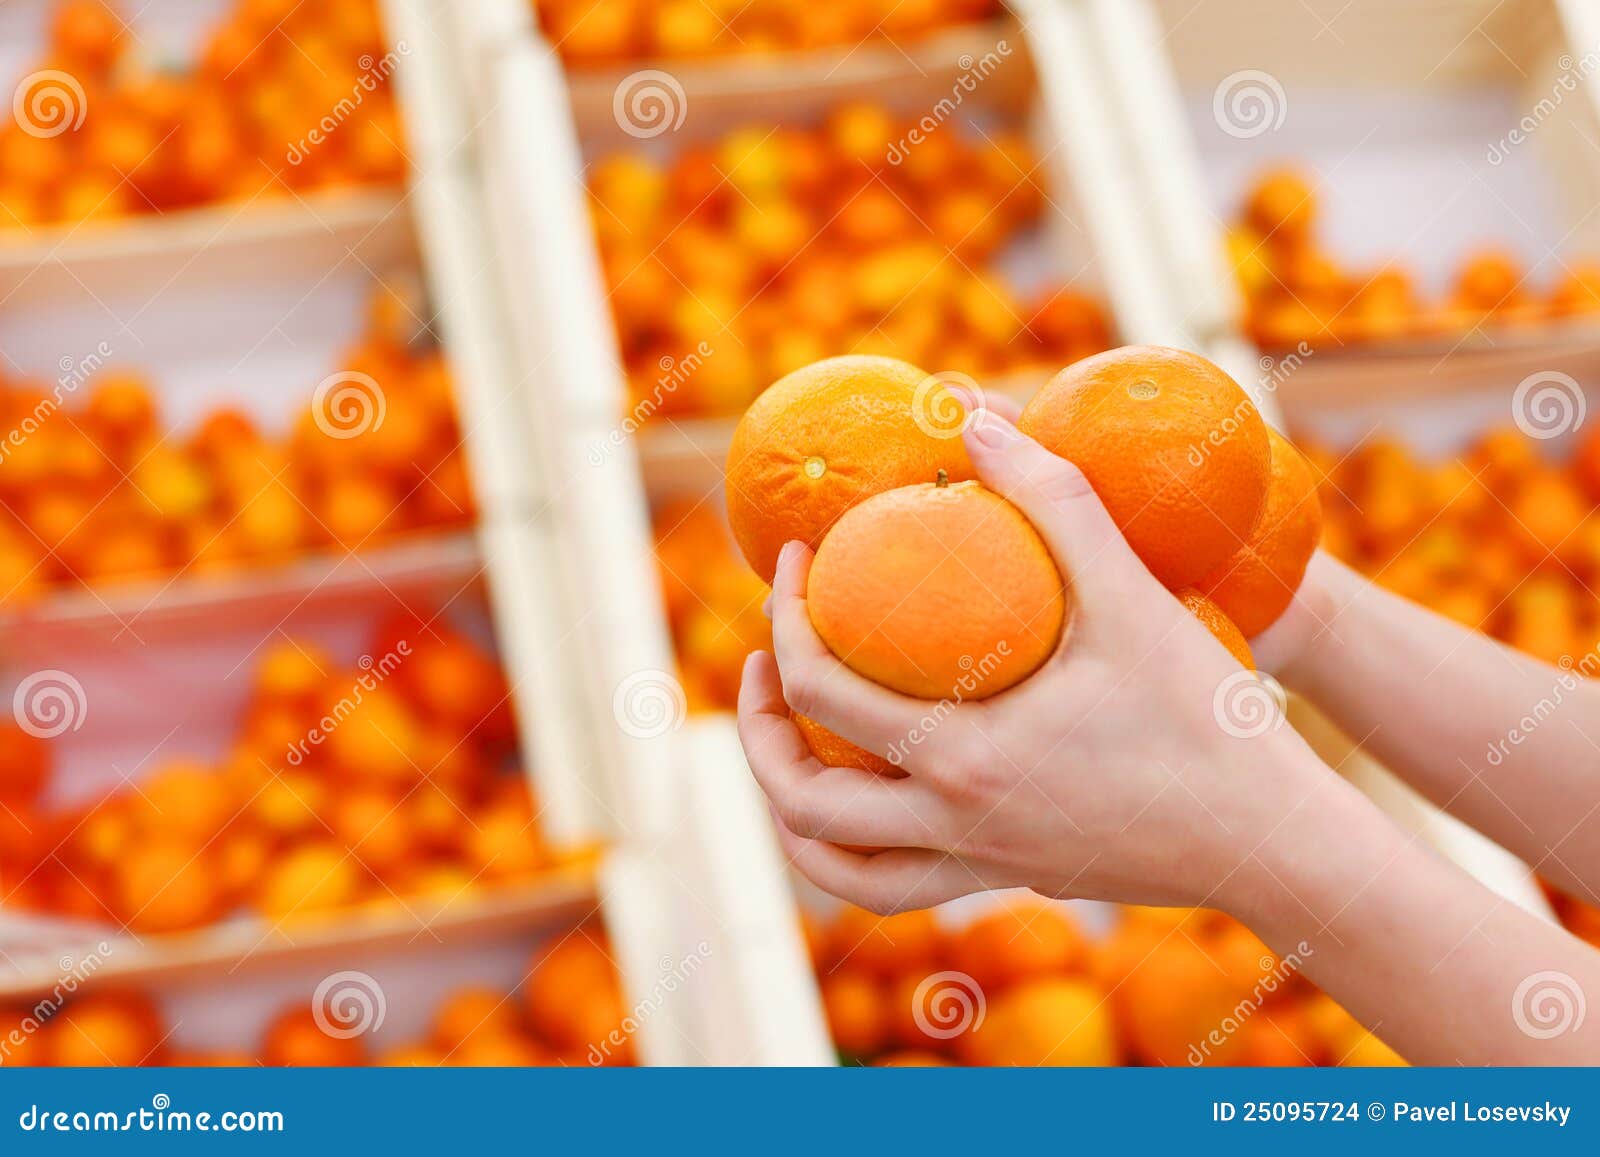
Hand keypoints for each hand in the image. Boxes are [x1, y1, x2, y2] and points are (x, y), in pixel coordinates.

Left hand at [736, 412, 1333, 915]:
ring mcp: (978, 865)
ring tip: (791, 736)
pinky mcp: (1007, 880)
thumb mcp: (1131, 593)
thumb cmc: (1209, 715)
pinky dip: (853, 849)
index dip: (785, 618)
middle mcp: (954, 827)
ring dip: (789, 805)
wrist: (1274, 839)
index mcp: (964, 759)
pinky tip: (874, 784)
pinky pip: (894, 885)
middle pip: (800, 801)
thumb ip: (1051, 495)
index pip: (820, 692)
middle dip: (756, 728)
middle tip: (759, 661)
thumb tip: (969, 412)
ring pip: (836, 869)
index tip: (797, 563)